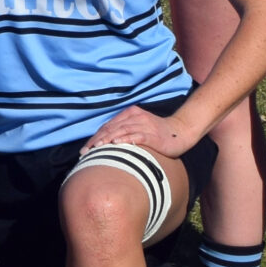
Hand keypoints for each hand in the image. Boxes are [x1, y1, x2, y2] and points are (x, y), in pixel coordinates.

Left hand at [81, 105, 196, 159]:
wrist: (181, 131)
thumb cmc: (157, 134)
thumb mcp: (138, 129)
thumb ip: (123, 133)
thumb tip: (104, 146)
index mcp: (129, 114)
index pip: (107, 126)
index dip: (94, 137)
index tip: (84, 150)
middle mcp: (135, 117)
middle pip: (111, 128)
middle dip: (97, 140)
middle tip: (86, 151)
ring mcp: (144, 125)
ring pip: (121, 131)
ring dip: (107, 139)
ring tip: (96, 147)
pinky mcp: (152, 134)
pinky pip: (136, 136)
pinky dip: (125, 139)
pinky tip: (116, 143)